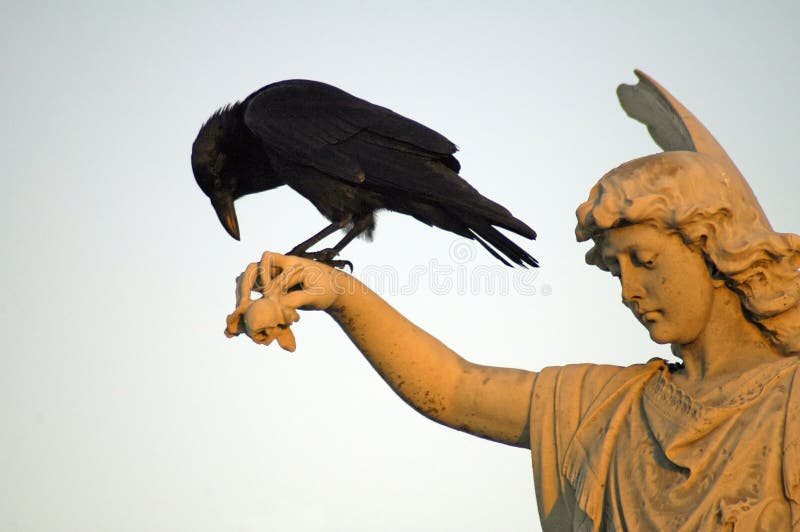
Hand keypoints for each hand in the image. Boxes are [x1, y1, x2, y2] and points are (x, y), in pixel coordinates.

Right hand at [224, 252, 352, 350]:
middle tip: (243, 303)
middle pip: (253, 269)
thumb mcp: (316, 295)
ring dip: (243, 293)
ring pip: (250, 281)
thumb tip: (278, 306)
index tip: (266, 292)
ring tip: (240, 310)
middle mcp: (278, 268)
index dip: (263, 273)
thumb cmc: (328, 289)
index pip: (268, 259)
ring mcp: (274, 278)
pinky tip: (244, 315)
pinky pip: (255, 293)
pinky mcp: (272, 290)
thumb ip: (298, 298)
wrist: (331, 293)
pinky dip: (249, 302)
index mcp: (290, 263)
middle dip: (245, 284)